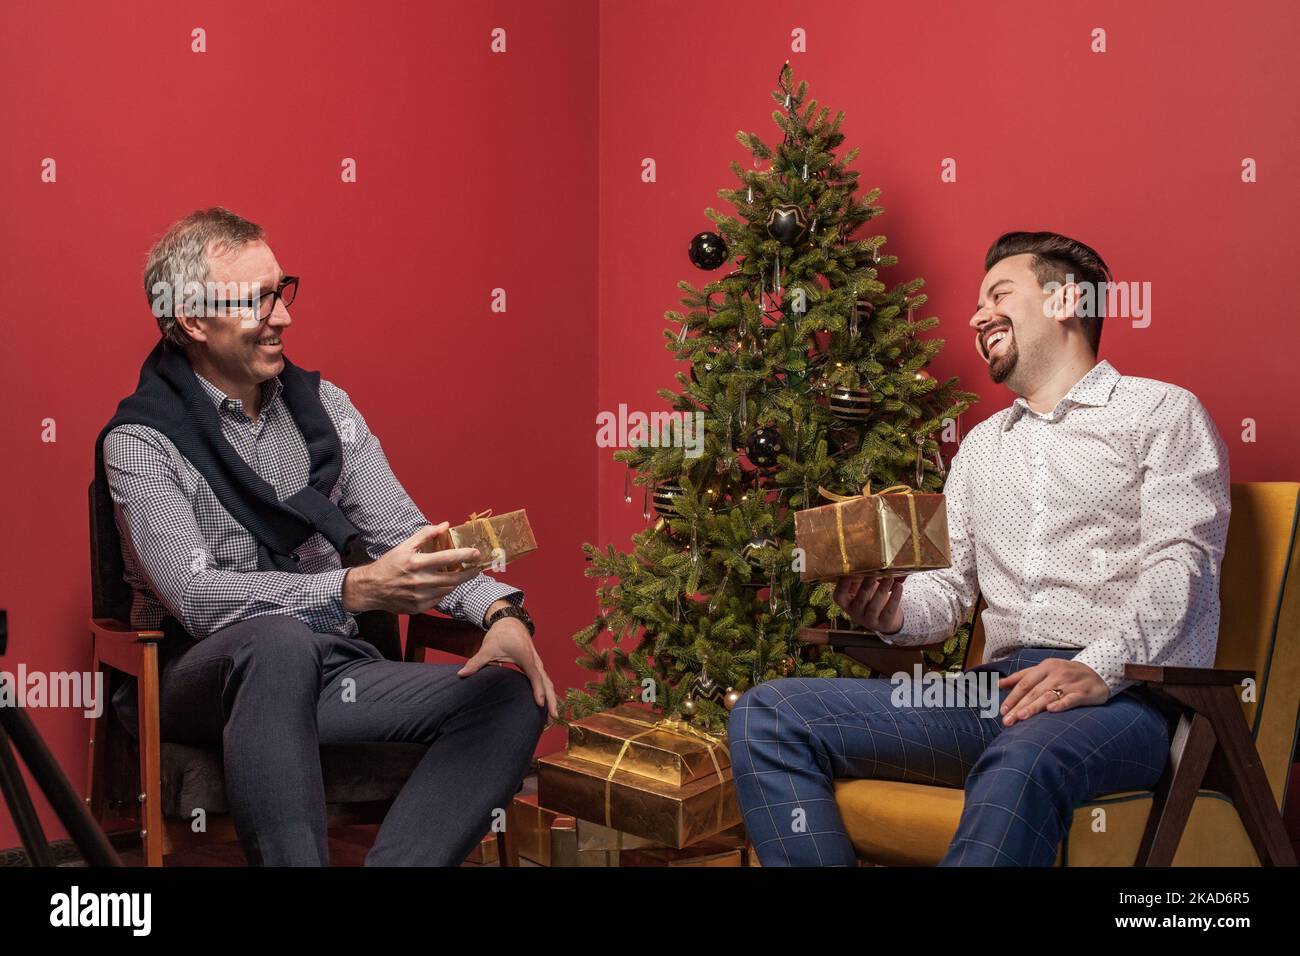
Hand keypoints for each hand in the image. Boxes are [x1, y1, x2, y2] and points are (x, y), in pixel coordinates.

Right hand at [342, 523, 481, 614]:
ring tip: (459, 574)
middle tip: (477, 567)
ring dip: (456, 582)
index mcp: (415, 563)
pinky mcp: (419, 607)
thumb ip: (425, 534)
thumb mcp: (404, 546)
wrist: (371, 588)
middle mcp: (419, 581)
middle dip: (469, 573)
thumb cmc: (389, 565)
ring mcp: (419, 596)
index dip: (464, 555)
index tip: (476, 553)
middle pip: (453, 578)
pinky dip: (442, 591)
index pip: (447, 558)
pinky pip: (438, 599)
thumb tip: (445, 525)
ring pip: (447, 589)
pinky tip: (441, 585)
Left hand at [458, 616, 557, 719]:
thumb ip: (476, 662)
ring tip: (552, 717)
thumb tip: (461, 674)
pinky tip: (545, 704)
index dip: (538, 690)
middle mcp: (535, 661)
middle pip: (547, 682)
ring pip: (547, 682)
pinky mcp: (535, 665)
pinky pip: (543, 680)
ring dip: (551, 698)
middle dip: (551, 699)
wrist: (510, 622)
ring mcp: (536, 663)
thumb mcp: (488, 647)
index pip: (535, 676)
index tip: (540, 704)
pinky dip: (546, 692)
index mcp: (526, 656)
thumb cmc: (500, 634)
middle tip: (554, 717)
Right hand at [832, 574, 906, 633]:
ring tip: (889, 578)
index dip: (842, 585)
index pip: (838, 596)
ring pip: (874, 606)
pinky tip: (898, 586)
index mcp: (846, 603)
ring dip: (882, 590)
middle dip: (867, 585)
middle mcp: (855, 613)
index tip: (848, 573)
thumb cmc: (871, 598)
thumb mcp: (862, 589)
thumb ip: (859, 579)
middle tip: (874, 572)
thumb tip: (863, 561)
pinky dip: (895, 598)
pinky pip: (889, 611)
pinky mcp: (884, 624)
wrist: (886, 618)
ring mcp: (869, 620)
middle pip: (860, 599)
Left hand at [998, 658, 1108, 725]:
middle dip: (1019, 706)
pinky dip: (1061, 704)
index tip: (1002, 710)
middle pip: (1034, 691)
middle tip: (1007, 721)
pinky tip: (1050, 710)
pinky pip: (1071, 699)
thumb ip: (1021, 677)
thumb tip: (998, 684)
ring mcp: (1070, 683)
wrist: (1098, 672)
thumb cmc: (1065, 673)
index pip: (1024, 683)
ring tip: (1021, 718)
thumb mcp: (1044, 669)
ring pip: (1048, 696)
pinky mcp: (1084, 693)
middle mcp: (1056, 674)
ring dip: (1034, 707)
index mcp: (1044, 667)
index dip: (1012, 697)